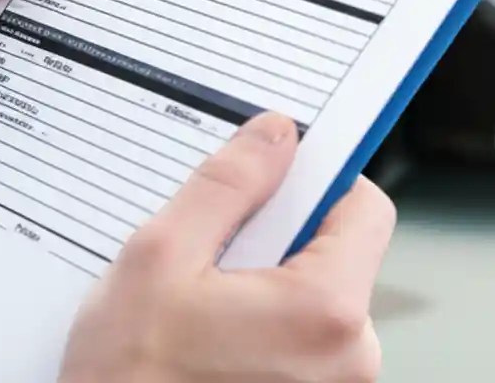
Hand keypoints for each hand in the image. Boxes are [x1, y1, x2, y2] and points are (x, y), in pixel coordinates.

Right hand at [60, 112, 396, 382]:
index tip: (274, 178)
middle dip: (279, 240)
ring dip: (266, 285)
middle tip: (212, 257)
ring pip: (317, 299)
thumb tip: (275, 136)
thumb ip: (227, 185)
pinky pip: (304, 341)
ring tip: (202, 307)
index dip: (319, 181)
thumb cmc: (128, 382)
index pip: (366, 208)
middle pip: (338, 255)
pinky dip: (265, 325)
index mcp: (327, 312)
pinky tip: (211, 340)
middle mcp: (351, 359)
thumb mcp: (160, 258)